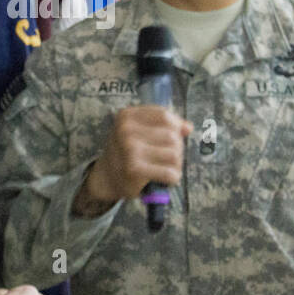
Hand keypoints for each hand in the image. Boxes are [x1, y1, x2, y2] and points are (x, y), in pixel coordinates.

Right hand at [76, 106, 192, 215]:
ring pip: (174, 154)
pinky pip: (170, 172)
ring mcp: (129, 149)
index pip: (164, 115)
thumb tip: (188, 127)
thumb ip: (163, 125)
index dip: (175, 127)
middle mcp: (126, 130)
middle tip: (166, 158)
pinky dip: (173, 178)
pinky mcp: (134, 169)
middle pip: (172, 135)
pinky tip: (165, 178)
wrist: (105, 177)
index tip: (173, 137)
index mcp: (127, 116)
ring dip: (176, 164)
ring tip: (164, 167)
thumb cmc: (126, 152)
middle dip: (176, 148)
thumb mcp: (138, 131)